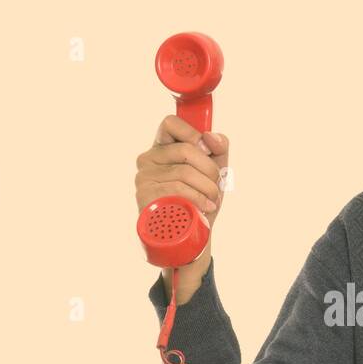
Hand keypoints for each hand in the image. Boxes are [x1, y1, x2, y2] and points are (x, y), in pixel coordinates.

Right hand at [134, 115, 230, 303]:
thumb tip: (212, 136)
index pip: (170, 123)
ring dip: (208, 188)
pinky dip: (197, 198)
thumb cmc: (200, 203)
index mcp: (163, 149)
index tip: (207, 150)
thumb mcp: (214, 173)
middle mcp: (147, 160)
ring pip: (184, 171)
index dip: (193, 132)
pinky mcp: (144, 197)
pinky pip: (176, 189)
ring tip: (213, 201)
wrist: (190, 240)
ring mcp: (143, 178)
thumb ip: (218, 150)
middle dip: (211, 170)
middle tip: (218, 186)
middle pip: (186, 150)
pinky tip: (205, 208)